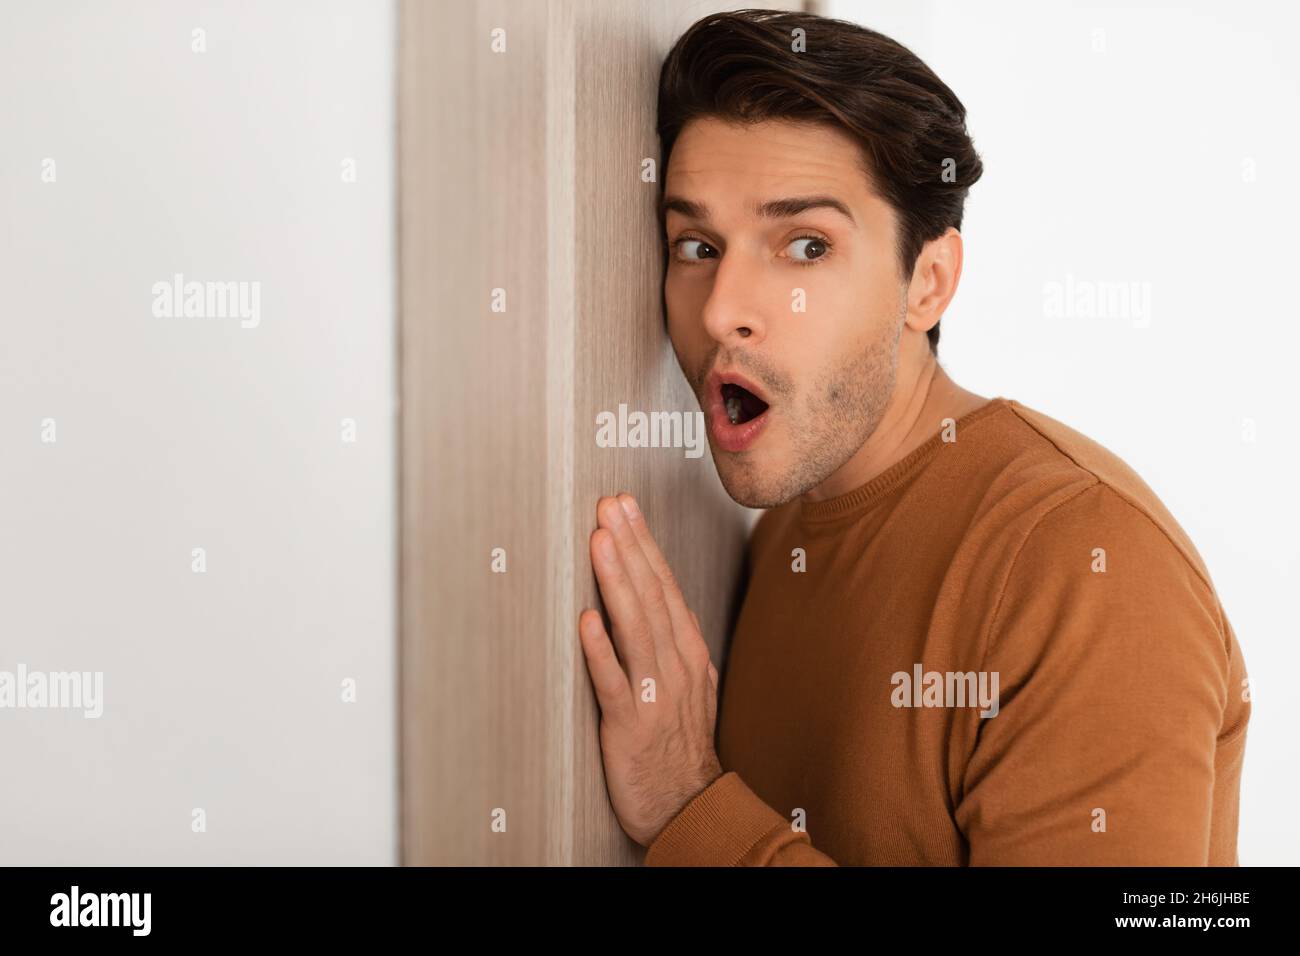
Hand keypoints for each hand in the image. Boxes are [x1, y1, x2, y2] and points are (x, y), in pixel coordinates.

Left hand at [578, 492, 723, 846]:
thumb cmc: (682, 747)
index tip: (625, 508)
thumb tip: (667, 607)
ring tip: (599, 541)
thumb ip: (676, 645)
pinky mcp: (631, 722)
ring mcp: (655, 692)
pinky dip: (600, 649)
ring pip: (635, 627)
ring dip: (616, 581)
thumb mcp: (692, 686)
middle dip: (630, 546)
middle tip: (610, 505)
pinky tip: (586, 619)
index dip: (644, 544)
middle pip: (651, 595)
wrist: (690, 807)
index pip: (665, 586)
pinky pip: (613, 680)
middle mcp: (674, 664)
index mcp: (687, 651)